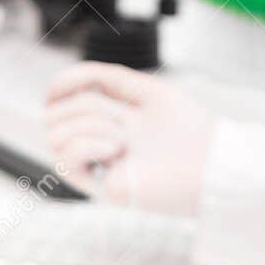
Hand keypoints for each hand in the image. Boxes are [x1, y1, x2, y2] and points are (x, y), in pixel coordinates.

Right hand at [44, 62, 216, 217]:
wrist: (211, 162)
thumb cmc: (188, 127)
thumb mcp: (146, 90)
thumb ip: (106, 77)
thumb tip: (63, 78)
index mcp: (108, 115)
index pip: (61, 98)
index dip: (59, 85)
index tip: (70, 82)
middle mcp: (97, 139)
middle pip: (53, 113)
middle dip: (83, 104)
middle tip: (122, 117)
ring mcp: (97, 164)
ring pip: (54, 133)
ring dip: (90, 125)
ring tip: (123, 136)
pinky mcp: (100, 187)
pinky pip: (63, 161)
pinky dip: (85, 146)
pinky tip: (114, 148)